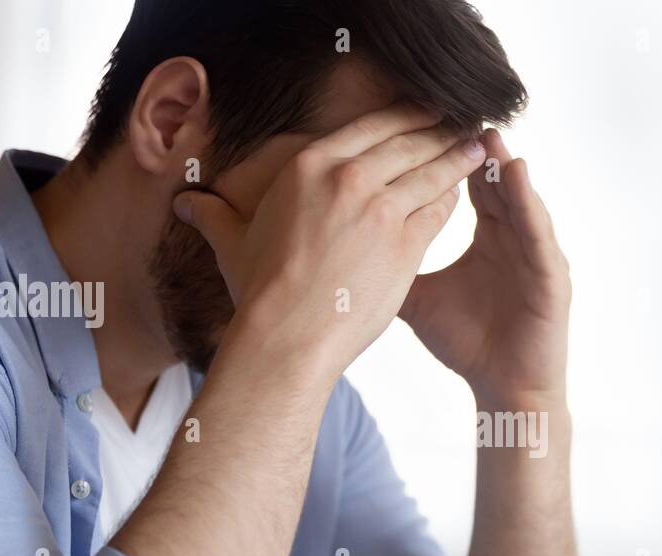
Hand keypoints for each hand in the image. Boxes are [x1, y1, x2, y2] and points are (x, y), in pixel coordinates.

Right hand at [173, 103, 487, 384]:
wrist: (287, 337)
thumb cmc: (260, 294)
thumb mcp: (232, 244)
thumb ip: (215, 215)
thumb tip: (185, 204)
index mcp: (310, 166)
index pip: (370, 127)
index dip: (403, 116)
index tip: (422, 112)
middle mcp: (348, 178)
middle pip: (406, 140)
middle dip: (438, 129)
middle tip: (460, 123)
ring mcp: (379, 209)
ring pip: (429, 171)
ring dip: (456, 157)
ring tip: (476, 149)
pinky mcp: (404, 243)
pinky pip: (437, 209)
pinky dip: (453, 197)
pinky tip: (464, 190)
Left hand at [400, 128, 570, 406]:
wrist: (506, 390)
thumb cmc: (468, 346)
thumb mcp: (418, 300)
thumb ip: (393, 265)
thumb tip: (342, 245)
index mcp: (487, 236)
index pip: (463, 184)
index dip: (442, 154)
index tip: (417, 123)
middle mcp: (513, 237)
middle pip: (491, 180)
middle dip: (471, 147)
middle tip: (451, 109)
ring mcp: (536, 253)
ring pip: (517, 198)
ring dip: (502, 165)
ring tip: (485, 131)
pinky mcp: (553, 275)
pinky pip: (539, 231)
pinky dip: (528, 202)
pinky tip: (516, 175)